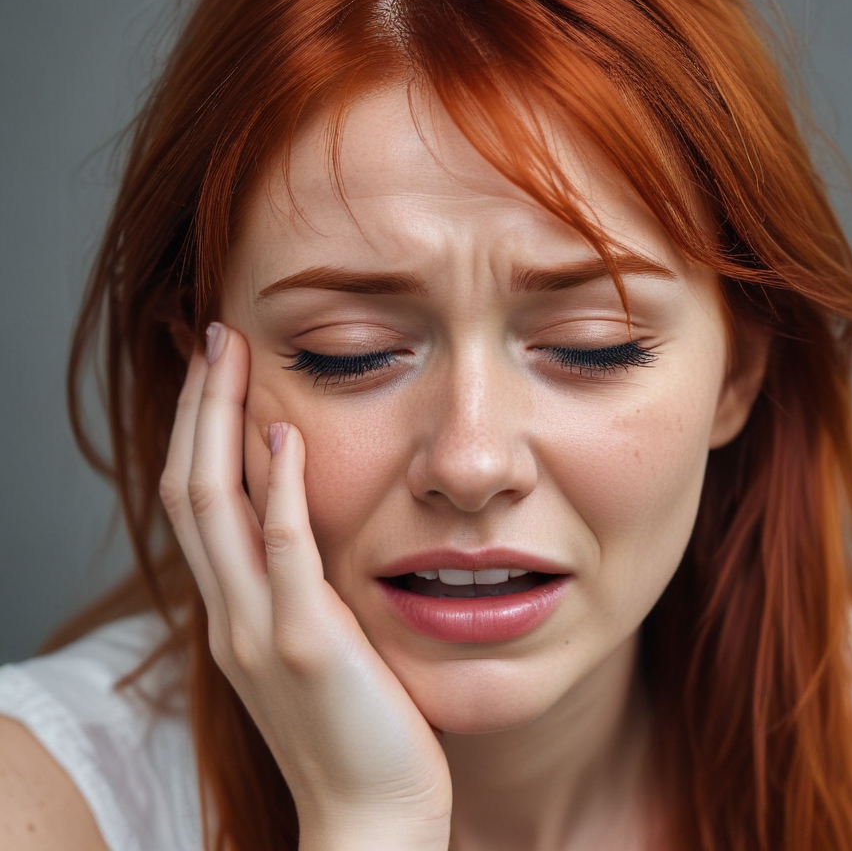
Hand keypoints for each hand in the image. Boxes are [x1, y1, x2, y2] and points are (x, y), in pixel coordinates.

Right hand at [159, 323, 451, 847]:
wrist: (372, 816)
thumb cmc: (358, 724)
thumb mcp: (314, 642)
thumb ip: (300, 581)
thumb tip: (309, 511)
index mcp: (234, 610)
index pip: (197, 501)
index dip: (197, 430)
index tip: (216, 369)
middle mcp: (231, 614)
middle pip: (190, 489)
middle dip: (197, 408)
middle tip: (215, 338)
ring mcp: (260, 629)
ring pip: (215, 510)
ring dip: (219, 426)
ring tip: (232, 357)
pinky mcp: (306, 644)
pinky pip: (283, 553)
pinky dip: (280, 490)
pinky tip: (285, 436)